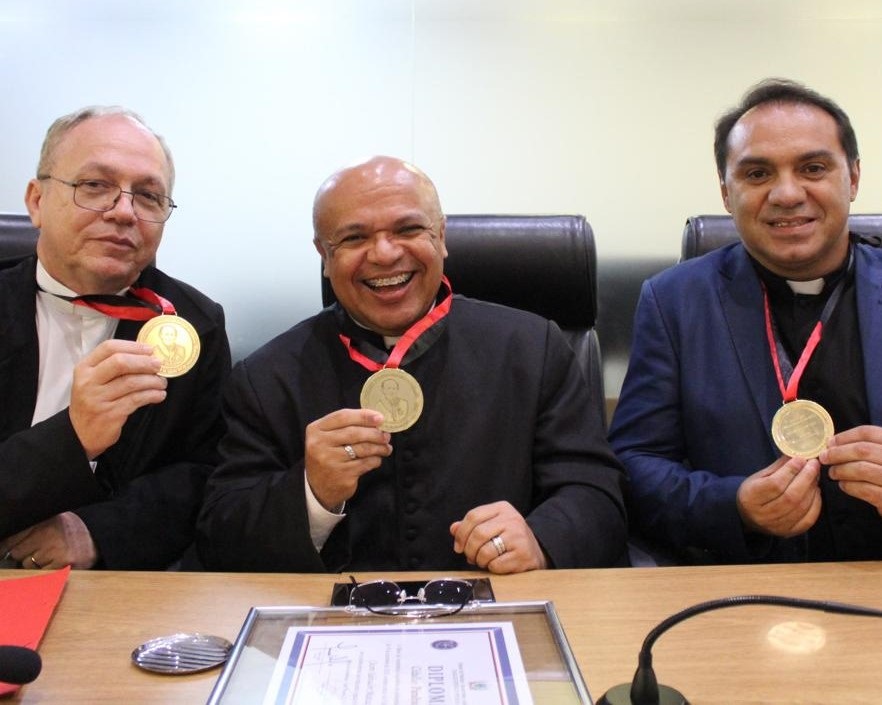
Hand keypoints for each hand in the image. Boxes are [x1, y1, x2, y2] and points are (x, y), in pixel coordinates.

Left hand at [1, 512, 97, 568]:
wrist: (100, 535)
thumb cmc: (73, 531)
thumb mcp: (52, 522)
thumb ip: (31, 530)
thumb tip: (5, 547)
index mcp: (42, 521)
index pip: (11, 539)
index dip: (8, 547)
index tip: (9, 551)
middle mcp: (46, 533)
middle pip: (17, 553)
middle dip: (24, 556)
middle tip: (39, 552)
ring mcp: (54, 549)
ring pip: (28, 565)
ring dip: (35, 565)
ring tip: (51, 557)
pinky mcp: (63, 563)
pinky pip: (41, 574)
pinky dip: (47, 573)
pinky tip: (57, 564)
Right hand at [69, 339, 167, 458]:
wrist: (80, 433)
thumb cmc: (93, 401)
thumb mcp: (94, 380)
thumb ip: (113, 367)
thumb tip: (147, 355)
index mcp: (84, 368)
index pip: (109, 348)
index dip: (133, 346)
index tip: (150, 350)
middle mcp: (88, 382)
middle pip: (120, 363)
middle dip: (144, 362)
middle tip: (159, 365)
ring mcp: (98, 399)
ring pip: (131, 382)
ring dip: (152, 381)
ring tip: (162, 383)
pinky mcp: (110, 414)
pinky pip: (136, 400)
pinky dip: (152, 395)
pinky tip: (159, 395)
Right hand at [304, 408, 391, 510]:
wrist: (318, 487)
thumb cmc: (327, 456)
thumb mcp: (327, 437)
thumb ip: (346, 426)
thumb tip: (375, 420)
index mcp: (316, 430)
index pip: (343, 416)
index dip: (364, 416)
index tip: (380, 418)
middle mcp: (320, 444)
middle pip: (354, 432)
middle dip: (375, 433)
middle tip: (386, 435)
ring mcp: (330, 461)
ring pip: (363, 448)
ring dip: (379, 447)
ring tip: (386, 447)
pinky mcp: (342, 475)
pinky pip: (366, 463)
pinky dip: (375, 460)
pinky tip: (377, 459)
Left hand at [449, 501, 547, 573]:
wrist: (536, 551)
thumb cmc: (509, 538)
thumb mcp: (492, 525)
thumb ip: (472, 526)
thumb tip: (453, 528)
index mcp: (502, 508)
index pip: (473, 516)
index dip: (461, 533)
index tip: (458, 546)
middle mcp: (512, 519)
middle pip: (477, 534)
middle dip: (469, 549)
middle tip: (470, 557)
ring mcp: (519, 537)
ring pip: (485, 551)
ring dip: (479, 561)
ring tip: (484, 561)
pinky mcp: (523, 555)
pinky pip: (496, 565)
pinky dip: (491, 568)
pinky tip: (497, 565)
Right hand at [736, 455, 821, 536]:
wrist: (746, 516)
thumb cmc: (753, 492)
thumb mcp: (759, 477)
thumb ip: (778, 467)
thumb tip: (798, 455)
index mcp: (751, 497)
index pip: (775, 484)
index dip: (791, 471)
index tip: (802, 459)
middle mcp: (763, 514)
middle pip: (791, 496)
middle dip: (806, 478)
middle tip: (814, 465)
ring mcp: (776, 526)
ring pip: (801, 507)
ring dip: (812, 489)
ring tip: (815, 476)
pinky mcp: (788, 532)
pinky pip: (808, 519)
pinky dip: (816, 504)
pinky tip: (816, 492)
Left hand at [821, 425, 881, 513]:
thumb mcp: (880, 454)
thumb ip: (867, 447)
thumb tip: (833, 443)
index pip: (868, 433)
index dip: (845, 437)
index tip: (830, 443)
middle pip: (862, 450)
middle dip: (838, 453)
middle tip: (824, 458)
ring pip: (861, 469)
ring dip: (841, 470)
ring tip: (833, 473)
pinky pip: (865, 490)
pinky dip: (849, 486)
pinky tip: (843, 485)